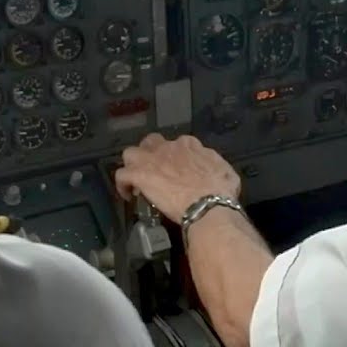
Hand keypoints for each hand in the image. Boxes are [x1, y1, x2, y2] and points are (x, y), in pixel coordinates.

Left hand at [114, 134, 240, 222]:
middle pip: (151, 143)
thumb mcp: (224, 171)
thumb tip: (210, 168)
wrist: (207, 203)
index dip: (175, 157)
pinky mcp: (139, 174)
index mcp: (189, 145)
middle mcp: (168, 147)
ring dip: (134, 165)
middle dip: (150, 154)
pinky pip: (121, 175)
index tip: (176, 170)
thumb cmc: (221, 190)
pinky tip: (128, 195)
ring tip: (137, 179)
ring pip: (132, 153)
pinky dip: (123, 184)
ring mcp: (151, 160)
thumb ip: (213, 164)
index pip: (178, 144)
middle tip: (155, 171)